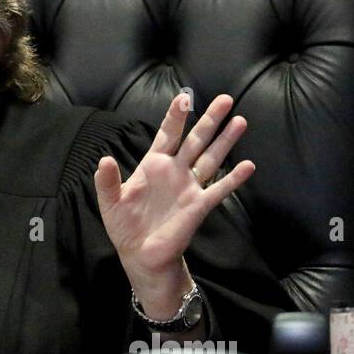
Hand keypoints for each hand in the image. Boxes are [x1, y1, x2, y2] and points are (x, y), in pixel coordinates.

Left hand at [94, 93, 254, 277]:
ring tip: (240, 121)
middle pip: (195, 140)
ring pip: (211, 158)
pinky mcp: (198, 205)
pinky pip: (219, 189)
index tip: (184, 98)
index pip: (167, 135)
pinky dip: (234, 179)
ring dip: (225, 141)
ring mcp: (189, 187)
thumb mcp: (110, 201)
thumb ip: (107, 181)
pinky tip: (248, 166)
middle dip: (209, 120)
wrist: (140, 255)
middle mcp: (175, 171)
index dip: (175, 117)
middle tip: (225, 99)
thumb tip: (105, 160)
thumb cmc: (125, 226)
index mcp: (153, 165)